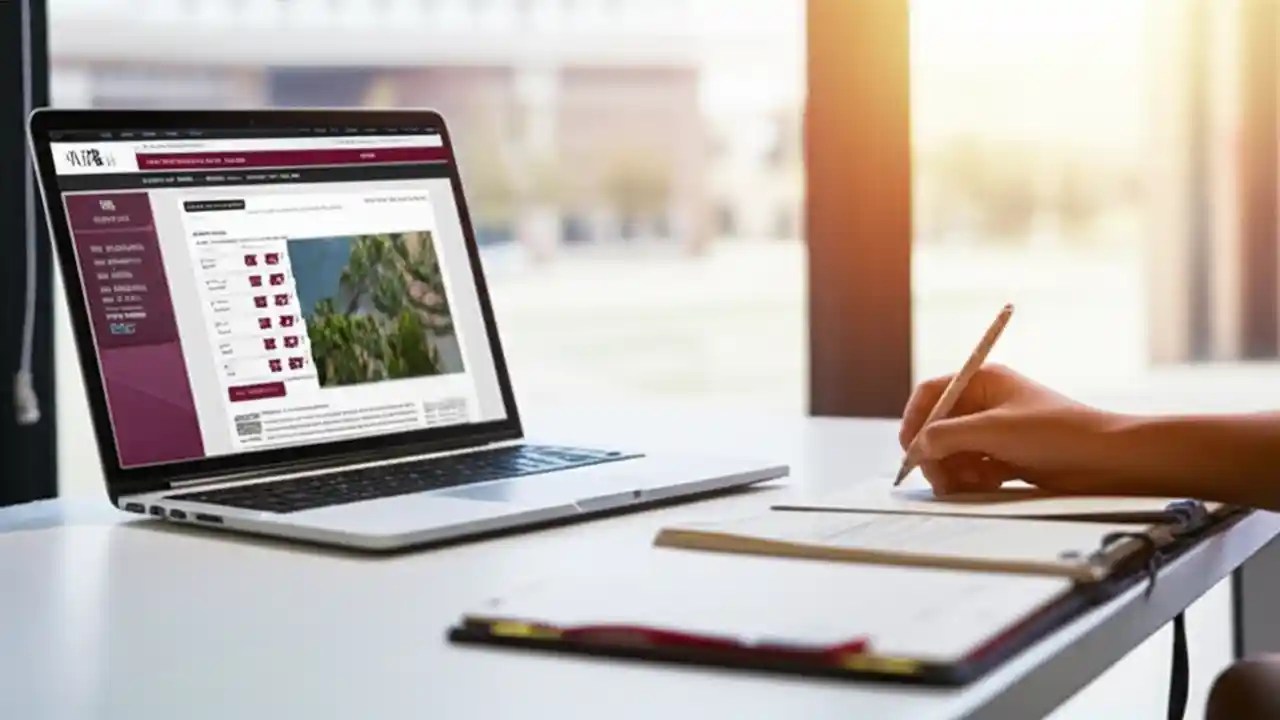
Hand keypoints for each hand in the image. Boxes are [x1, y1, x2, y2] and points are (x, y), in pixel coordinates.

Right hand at [899, 364, 1125, 494]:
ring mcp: (997, 431)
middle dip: (935, 453)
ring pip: (954, 452)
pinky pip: (974, 468)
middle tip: (939, 478)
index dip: (915, 420)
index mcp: (983, 381)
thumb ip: (947, 437)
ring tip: (971, 483)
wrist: (1108, 460)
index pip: (932, 394)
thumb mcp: (994, 431)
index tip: (909, 449)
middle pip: (939, 427)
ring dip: (955, 470)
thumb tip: (916, 448)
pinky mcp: (1008, 457)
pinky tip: (989, 484)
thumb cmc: (1056, 433)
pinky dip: (973, 479)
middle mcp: (986, 403)